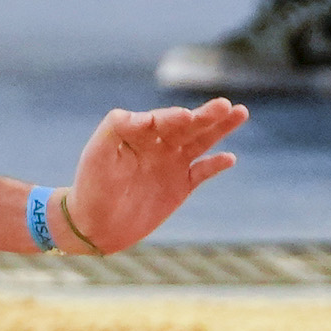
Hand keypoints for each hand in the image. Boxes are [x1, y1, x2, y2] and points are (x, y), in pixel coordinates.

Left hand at [62, 99, 247, 252]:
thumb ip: (114, 129)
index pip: (160, 119)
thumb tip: (141, 117)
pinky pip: (202, 171)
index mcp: (137, 133)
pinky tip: (229, 157)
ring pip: (200, 142)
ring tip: (239, 111)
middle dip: (205, 115)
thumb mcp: (97, 155)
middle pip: (186, 126)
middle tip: (224, 105)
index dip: (172, 117)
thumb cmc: (91, 187)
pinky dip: (216, 164)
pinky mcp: (181, 186)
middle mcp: (157, 144)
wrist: (94, 225)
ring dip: (219, 128)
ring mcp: (171, 164)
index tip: (184, 117)